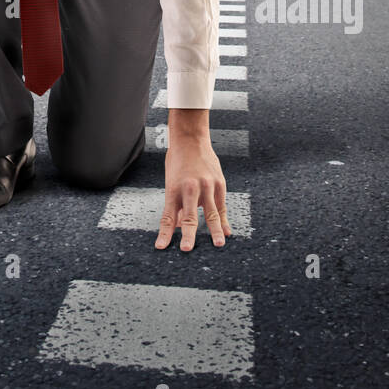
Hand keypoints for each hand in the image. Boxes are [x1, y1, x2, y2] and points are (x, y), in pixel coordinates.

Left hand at [156, 131, 230, 251]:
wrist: (191, 138)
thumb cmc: (178, 161)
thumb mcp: (171, 182)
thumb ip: (176, 205)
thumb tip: (179, 225)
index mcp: (174, 189)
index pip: (167, 217)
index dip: (165, 233)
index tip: (161, 247)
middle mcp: (189, 188)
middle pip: (189, 216)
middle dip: (188, 235)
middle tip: (187, 249)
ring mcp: (206, 185)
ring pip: (211, 212)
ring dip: (215, 230)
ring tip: (219, 244)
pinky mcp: (219, 183)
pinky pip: (221, 205)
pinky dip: (224, 219)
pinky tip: (227, 231)